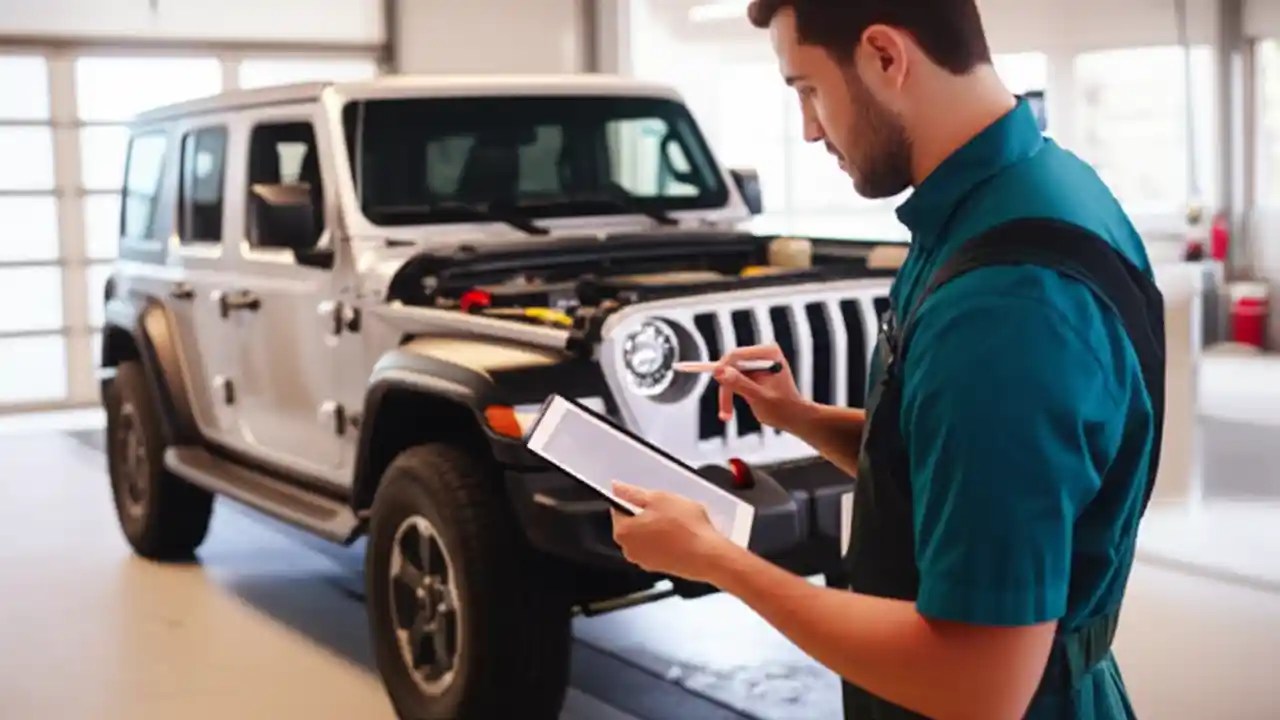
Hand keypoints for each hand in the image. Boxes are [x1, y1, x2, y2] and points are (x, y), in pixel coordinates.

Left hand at [609, 481, 737, 584]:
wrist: (709, 556)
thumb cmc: (686, 527)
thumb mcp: (659, 498)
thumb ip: (633, 493)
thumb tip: (617, 487)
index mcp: (623, 531)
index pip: (618, 508)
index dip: (636, 499)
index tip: (650, 497)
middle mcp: (629, 549)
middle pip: (632, 523)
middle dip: (647, 514)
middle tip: (668, 508)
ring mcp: (644, 561)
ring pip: (646, 535)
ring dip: (658, 527)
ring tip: (679, 522)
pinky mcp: (659, 568)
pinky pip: (658, 548)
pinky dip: (667, 540)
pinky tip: (683, 535)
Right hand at [714, 344, 811, 432]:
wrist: (793, 418)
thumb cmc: (783, 409)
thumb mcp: (760, 398)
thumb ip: (740, 383)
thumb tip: (719, 371)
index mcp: (769, 354)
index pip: (736, 355)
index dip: (723, 370)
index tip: (718, 387)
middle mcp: (762, 354)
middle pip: (730, 365)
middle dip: (726, 388)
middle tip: (724, 411)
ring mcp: (756, 362)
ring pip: (728, 374)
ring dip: (726, 394)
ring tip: (726, 415)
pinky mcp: (750, 372)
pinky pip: (732, 380)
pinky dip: (729, 394)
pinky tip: (729, 411)